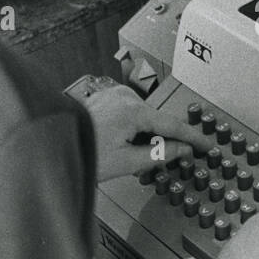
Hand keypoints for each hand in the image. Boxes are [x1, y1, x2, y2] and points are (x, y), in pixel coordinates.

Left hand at [82, 85, 204, 182]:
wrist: (52, 144)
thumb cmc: (82, 152)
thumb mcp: (127, 162)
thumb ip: (160, 154)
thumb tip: (182, 149)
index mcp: (134, 111)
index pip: (173, 126)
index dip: (193, 138)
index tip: (207, 145)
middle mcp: (126, 97)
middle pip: (157, 121)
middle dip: (162, 141)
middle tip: (162, 161)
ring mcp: (115, 96)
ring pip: (143, 118)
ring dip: (145, 136)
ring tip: (129, 156)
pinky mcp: (106, 99)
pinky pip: (130, 114)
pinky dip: (133, 129)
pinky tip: (121, 145)